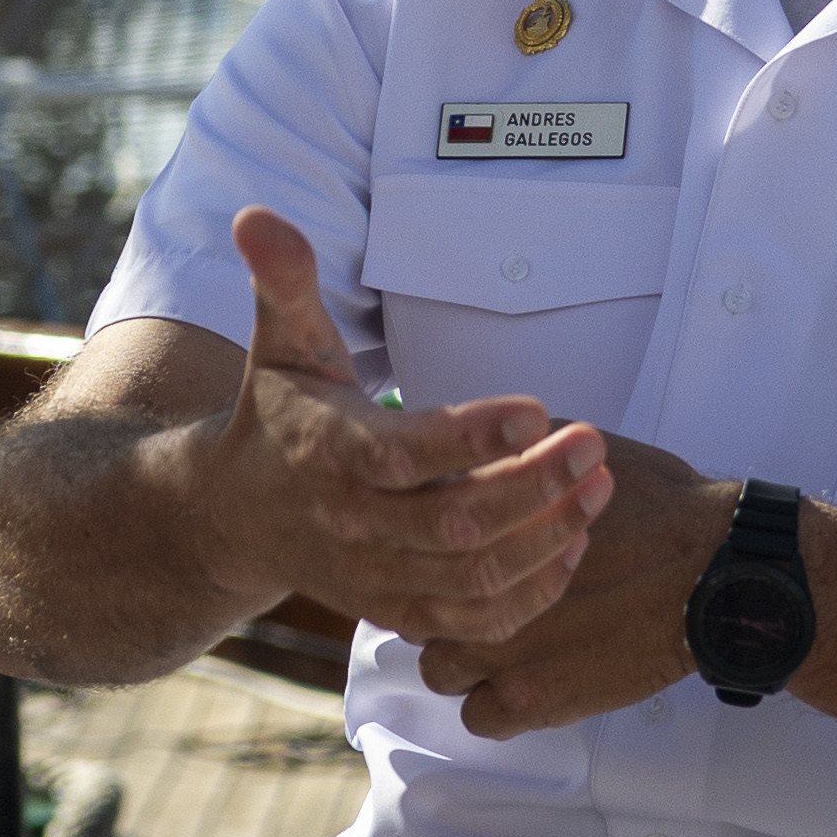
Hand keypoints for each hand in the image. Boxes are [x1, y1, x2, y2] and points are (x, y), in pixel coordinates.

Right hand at [192, 206, 611, 644]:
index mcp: (326, 451)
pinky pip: (475, 621)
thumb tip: (256, 215)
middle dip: (534, 487)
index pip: (403, 454)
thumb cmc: (278, 414)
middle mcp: (350, 523)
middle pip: (455, 522)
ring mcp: (375, 577)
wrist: (238, 514)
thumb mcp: (279, 341)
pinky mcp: (398, 611)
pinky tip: (571, 543)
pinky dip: (532, 594)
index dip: (471, 438)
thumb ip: (282, 279)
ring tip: (598, 486)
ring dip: (547, 537)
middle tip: (592, 444)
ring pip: (474, 576)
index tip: (536, 409)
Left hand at [413, 432, 737, 735]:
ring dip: (466, 659)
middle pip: (418, 609)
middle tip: (487, 602)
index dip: (438, 554)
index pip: (417, 547)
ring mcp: (497, 650)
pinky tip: (528, 683)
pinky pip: (480, 718)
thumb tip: (488, 443)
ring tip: (508, 646)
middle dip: (446, 605)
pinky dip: (497, 706)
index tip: (460, 560)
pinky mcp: (533, 700)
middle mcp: (470, 590)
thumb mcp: (574, 450)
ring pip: (440, 669)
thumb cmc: (656, 506)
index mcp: (475, 527)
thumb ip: (516, 455)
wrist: (712, 568)